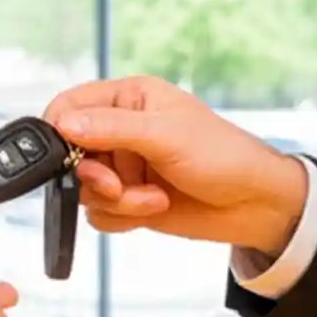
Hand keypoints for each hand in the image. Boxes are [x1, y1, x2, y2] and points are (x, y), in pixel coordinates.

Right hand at [43, 75, 306, 254]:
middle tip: (118, 186)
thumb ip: (111, 129)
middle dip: (95, 176)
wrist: (254, 204)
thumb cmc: (223, 155)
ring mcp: (124, 167)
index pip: (71, 106)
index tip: (67, 155)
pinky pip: (99, 214)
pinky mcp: (129, 199)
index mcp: (129, 99)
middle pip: (71, 154)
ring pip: (86, 189)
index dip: (61, 131)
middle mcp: (121, 131)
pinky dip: (124, 217)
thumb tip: (64, 124)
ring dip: (118, 200)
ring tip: (154, 198)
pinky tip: (156, 207)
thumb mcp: (165, 135)